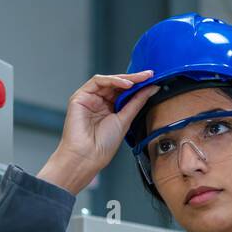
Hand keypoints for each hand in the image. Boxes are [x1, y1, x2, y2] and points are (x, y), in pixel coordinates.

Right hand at [37, 70, 158, 193]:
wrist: (88, 156)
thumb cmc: (103, 145)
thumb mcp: (126, 120)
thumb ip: (137, 102)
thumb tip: (152, 89)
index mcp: (110, 109)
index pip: (124, 92)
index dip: (138, 85)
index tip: (152, 80)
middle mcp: (99, 102)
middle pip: (117, 84)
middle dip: (134, 79)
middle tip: (148, 75)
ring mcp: (89, 99)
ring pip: (108, 80)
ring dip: (125, 78)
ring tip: (138, 80)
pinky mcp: (80, 97)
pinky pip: (97, 82)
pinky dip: (112, 80)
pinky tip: (125, 84)